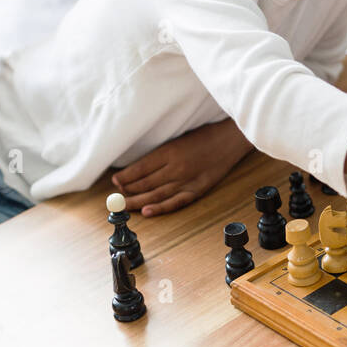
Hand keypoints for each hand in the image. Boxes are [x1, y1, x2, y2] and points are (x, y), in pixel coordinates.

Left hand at [111, 118, 253, 216]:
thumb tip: (140, 166)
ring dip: (138, 201)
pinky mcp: (197, 189)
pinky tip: (147, 212)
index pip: (140, 168)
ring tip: (125, 205)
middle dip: (128, 191)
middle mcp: (176, 167)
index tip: (115, 180)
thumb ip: (161, 152)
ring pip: (156, 195)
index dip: (125, 176)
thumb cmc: (205, 135)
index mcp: (170, 151)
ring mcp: (187, 180)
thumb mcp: (179, 138)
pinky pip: (176, 202)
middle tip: (118, 195)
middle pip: (145, 183)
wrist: (231, 140)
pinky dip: (161, 208)